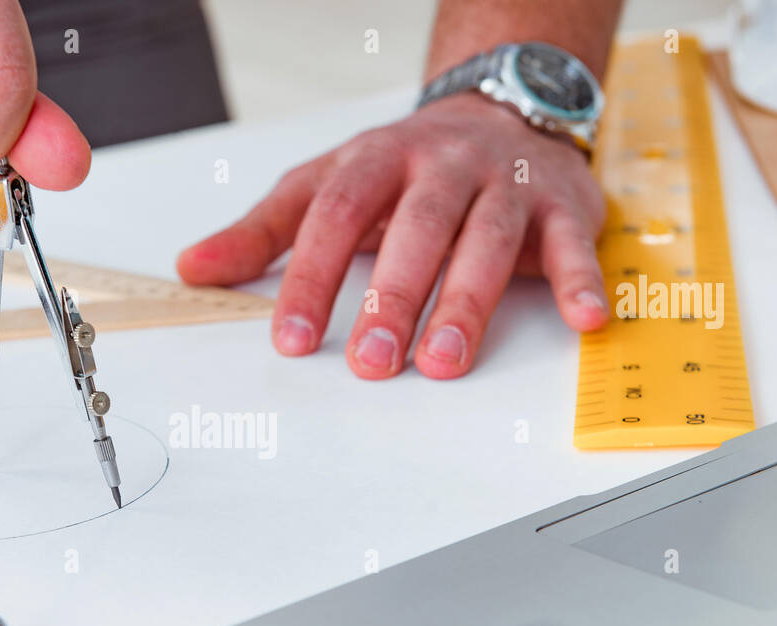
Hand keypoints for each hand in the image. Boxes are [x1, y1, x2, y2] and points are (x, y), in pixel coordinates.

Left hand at [177, 94, 609, 378]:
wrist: (501, 111)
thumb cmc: (405, 167)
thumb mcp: (325, 184)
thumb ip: (263, 231)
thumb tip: (194, 269)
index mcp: (376, 159)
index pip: (336, 215)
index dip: (311, 277)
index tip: (291, 339)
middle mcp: (442, 166)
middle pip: (416, 228)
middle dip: (391, 298)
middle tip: (370, 363)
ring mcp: (504, 185)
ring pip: (486, 240)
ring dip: (467, 303)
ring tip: (443, 361)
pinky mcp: (560, 206)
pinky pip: (570, 244)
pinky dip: (579, 280)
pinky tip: (582, 319)